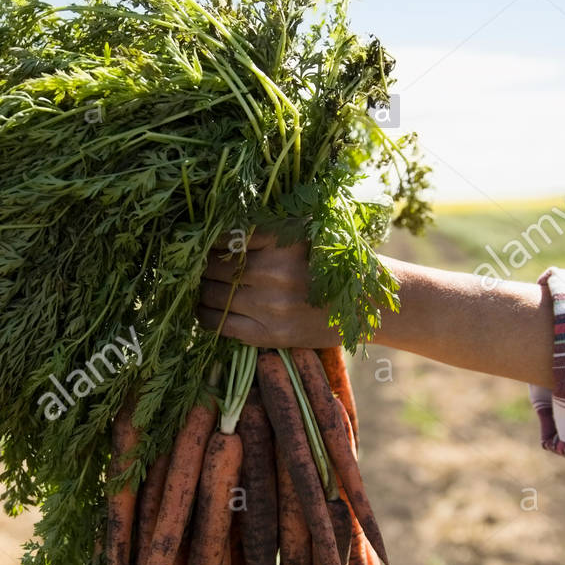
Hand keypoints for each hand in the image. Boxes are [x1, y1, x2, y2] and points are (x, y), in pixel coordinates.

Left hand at [196, 230, 339, 347]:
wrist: (366, 304)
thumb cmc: (331, 264)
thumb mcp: (305, 233)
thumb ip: (267, 230)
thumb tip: (217, 232)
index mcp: (283, 239)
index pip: (228, 236)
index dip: (209, 241)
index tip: (204, 244)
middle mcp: (275, 270)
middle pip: (215, 267)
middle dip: (202, 267)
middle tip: (199, 268)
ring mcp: (272, 305)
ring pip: (214, 295)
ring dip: (201, 292)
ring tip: (202, 289)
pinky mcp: (272, 333)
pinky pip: (222, 325)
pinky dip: (206, 317)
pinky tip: (206, 312)